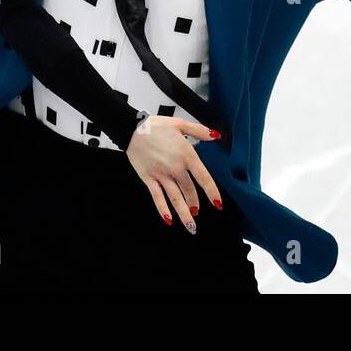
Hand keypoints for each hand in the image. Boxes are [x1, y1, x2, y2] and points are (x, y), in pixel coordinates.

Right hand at [124, 115, 223, 232]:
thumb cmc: (156, 126)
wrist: (132, 129)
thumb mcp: (180, 124)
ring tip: (191, 226)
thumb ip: (200, 131)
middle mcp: (176, 168)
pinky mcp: (149, 179)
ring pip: (176, 198)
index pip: (204, 178)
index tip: (218, 204)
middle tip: (197, 212)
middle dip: (195, 204)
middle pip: (189, 191)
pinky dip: (163, 210)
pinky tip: (168, 220)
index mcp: (186, 155)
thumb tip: (216, 136)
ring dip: (184, 214)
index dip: (212, 192)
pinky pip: (157, 197)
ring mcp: (162, 175)